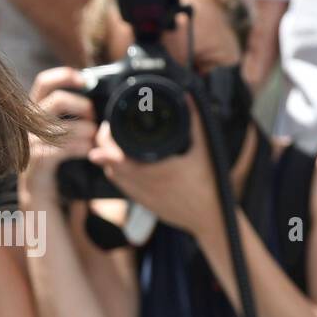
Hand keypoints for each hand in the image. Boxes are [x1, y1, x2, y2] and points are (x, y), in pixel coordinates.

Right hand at [18, 67, 97, 206]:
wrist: (42, 206)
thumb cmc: (58, 169)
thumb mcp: (64, 138)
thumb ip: (73, 120)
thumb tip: (97, 103)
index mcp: (36, 115)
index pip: (43, 82)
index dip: (64, 75)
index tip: (85, 80)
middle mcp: (28, 126)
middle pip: (55, 99)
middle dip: (82, 106)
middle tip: (95, 119)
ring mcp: (29, 146)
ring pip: (60, 125)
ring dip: (86, 131)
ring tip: (96, 141)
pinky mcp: (35, 166)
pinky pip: (58, 149)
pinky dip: (79, 148)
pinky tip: (89, 152)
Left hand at [87, 99, 220, 239]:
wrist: (212, 219)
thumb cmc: (210, 184)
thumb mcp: (204, 149)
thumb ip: (195, 121)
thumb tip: (187, 97)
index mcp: (154, 170)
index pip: (114, 155)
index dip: (106, 139)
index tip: (110, 125)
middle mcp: (143, 185)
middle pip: (107, 163)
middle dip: (104, 145)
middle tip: (110, 130)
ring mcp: (140, 196)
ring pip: (112, 175)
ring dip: (108, 159)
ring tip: (114, 143)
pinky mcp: (142, 203)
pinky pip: (121, 186)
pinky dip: (117, 172)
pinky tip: (123, 162)